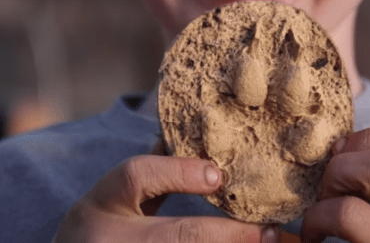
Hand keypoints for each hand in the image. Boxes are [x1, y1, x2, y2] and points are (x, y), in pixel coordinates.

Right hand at [53, 140, 279, 242]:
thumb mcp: (111, 197)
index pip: (136, 177)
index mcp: (101, 205)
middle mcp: (112, 240)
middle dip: (229, 235)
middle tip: (271, 231)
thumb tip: (195, 136)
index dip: (178, 173)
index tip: (217, 174)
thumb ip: (151, 172)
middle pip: (179, 236)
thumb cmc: (98, 229)